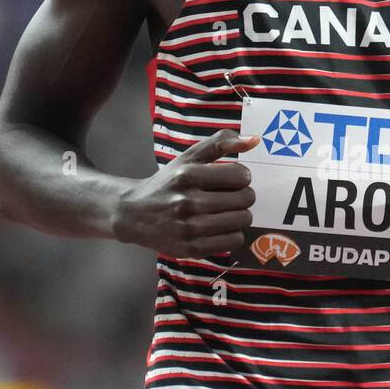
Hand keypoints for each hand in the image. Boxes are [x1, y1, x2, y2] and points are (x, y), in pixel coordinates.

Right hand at [113, 128, 257, 254]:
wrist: (134, 214)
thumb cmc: (167, 183)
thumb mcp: (188, 157)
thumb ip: (220, 143)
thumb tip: (255, 139)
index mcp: (187, 175)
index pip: (241, 175)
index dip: (242, 177)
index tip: (232, 179)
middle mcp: (187, 201)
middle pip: (245, 199)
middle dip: (243, 196)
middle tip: (230, 196)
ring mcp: (189, 228)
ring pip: (242, 220)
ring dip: (239, 215)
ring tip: (225, 212)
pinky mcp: (191, 249)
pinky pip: (234, 241)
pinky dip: (232, 234)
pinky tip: (219, 227)